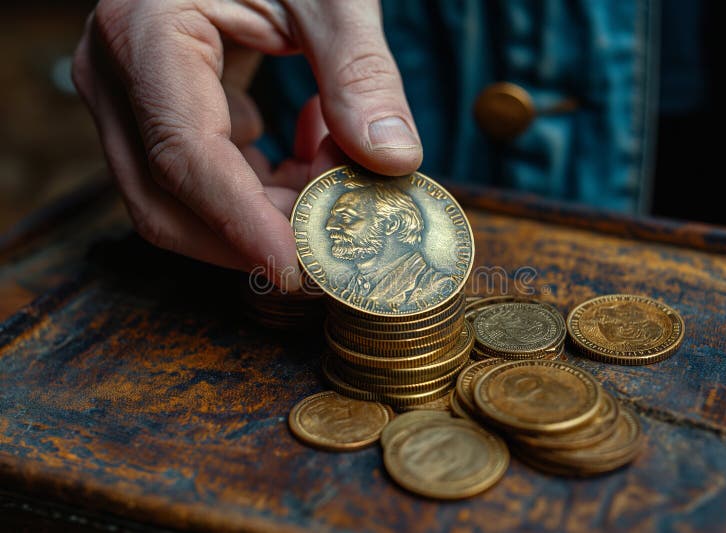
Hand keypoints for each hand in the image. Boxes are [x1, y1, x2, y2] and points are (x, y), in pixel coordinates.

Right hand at [72, 0, 421, 288]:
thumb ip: (359, 70)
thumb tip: (393, 160)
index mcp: (144, 32)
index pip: (184, 154)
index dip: (242, 223)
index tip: (298, 270)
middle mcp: (117, 75)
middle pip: (168, 202)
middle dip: (257, 234)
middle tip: (340, 230)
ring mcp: (129, 101)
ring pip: (184, 204)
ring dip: (268, 212)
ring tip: (337, 168)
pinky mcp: (155, 116)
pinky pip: (202, 182)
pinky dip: (263, 187)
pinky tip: (311, 146)